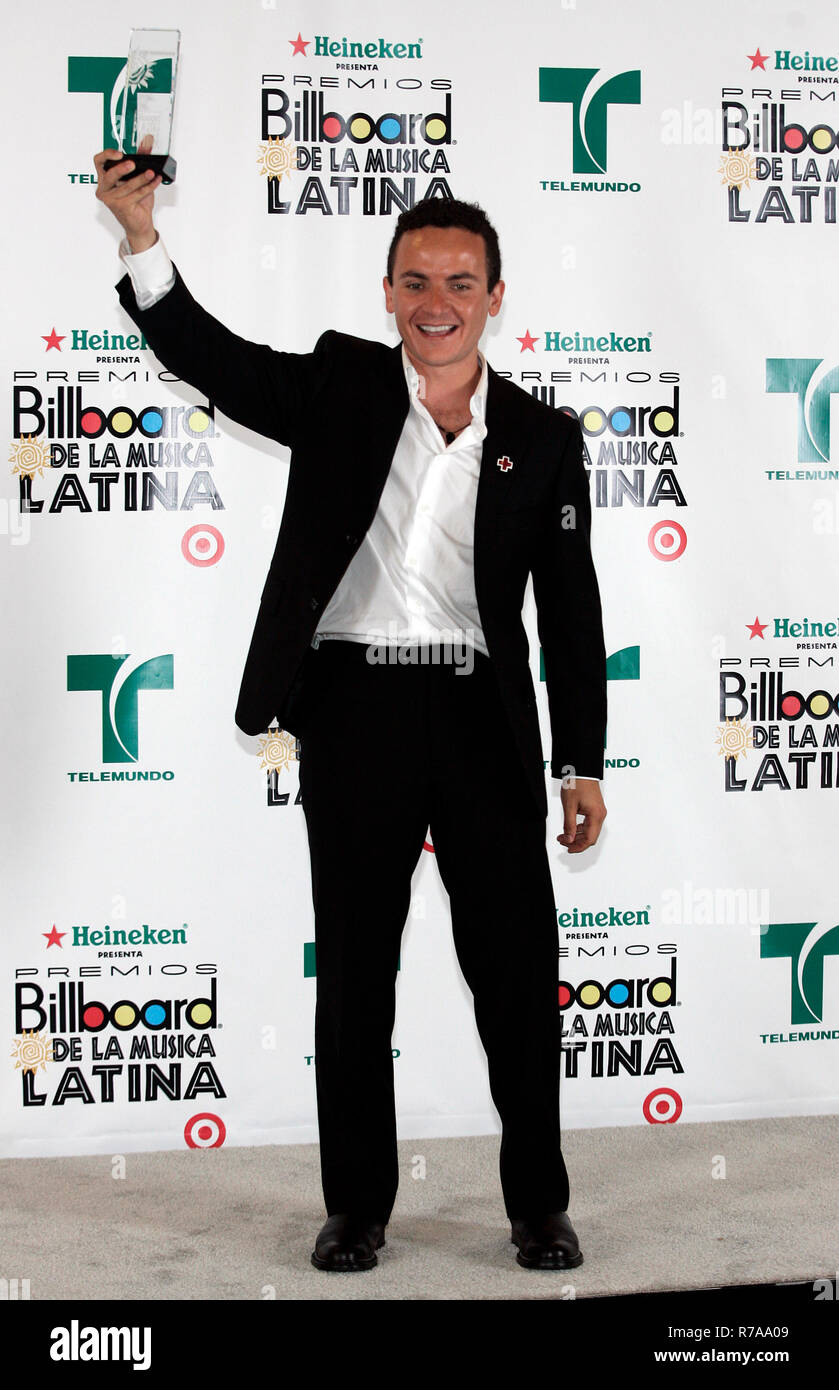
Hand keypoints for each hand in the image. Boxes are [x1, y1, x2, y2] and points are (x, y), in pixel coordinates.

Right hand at [94, 134, 160, 253]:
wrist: (140, 224)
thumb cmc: (136, 202)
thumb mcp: (137, 178)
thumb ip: (140, 160)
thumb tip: (146, 143)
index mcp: (104, 179)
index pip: (99, 162)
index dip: (107, 155)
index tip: (120, 153)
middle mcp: (104, 189)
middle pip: (109, 174)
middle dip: (122, 168)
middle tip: (133, 164)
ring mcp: (111, 200)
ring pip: (127, 185)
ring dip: (141, 178)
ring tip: (152, 173)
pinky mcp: (121, 207)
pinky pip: (136, 194)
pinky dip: (148, 187)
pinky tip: (155, 181)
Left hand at [557, 777, 605, 853]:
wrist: (581, 770)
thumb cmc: (576, 784)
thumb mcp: (569, 806)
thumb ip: (569, 825)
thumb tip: (568, 839)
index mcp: (596, 815)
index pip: (589, 839)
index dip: (578, 846)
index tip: (568, 849)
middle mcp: (600, 814)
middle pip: (590, 837)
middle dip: (576, 842)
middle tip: (563, 842)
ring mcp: (599, 811)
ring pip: (590, 831)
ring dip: (577, 835)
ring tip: (564, 836)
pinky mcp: (595, 808)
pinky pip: (589, 823)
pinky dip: (579, 828)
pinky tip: (570, 828)